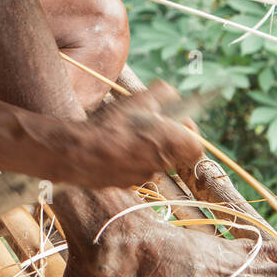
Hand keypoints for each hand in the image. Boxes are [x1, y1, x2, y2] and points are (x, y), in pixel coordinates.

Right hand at [36, 81, 203, 187]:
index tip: (175, 122)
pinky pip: (133, 168)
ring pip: (152, 159)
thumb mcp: (140, 99)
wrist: (80, 153)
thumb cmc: (113, 126)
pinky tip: (111, 145)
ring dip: (143, 147)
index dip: (188, 132)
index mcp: (172, 143)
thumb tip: (173, 95)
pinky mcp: (126, 183)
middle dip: (162, 136)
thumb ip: (164, 93)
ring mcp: (144, 176)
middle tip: (145, 122)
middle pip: (172, 151)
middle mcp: (162, 164)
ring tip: (123, 132)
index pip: (196, 146)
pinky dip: (127, 158)